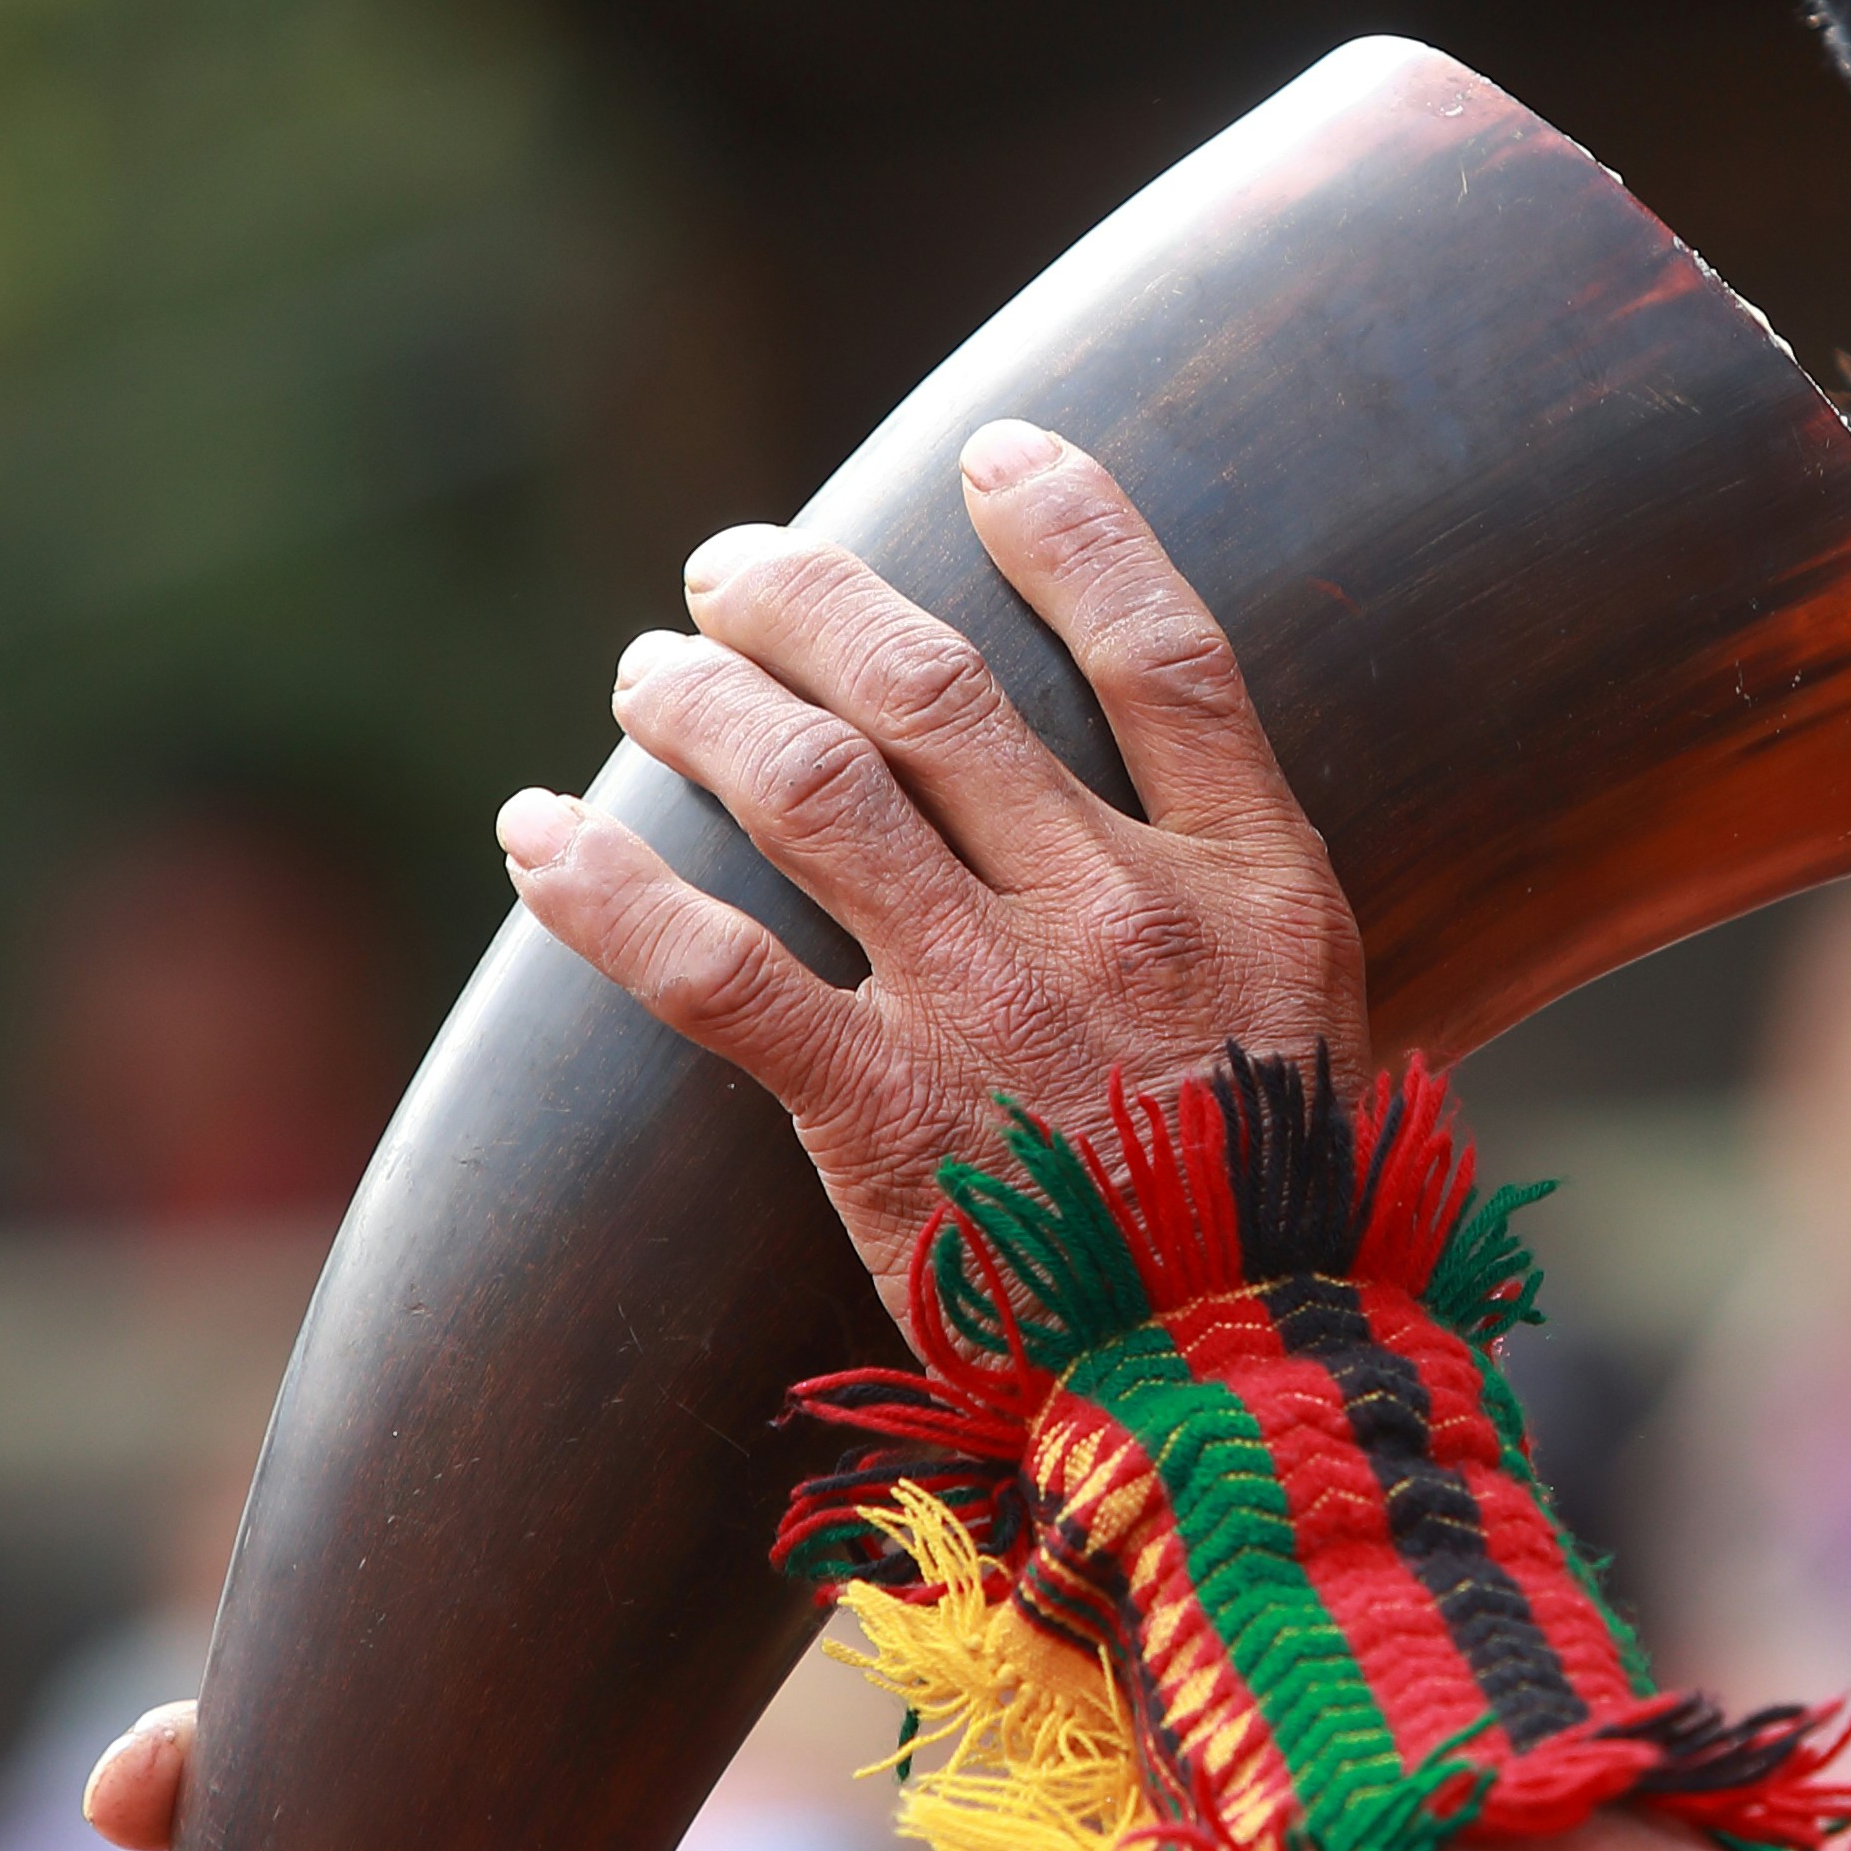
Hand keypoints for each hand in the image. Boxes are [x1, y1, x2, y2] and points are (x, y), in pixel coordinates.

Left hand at [499, 427, 1368, 1296]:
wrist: (1238, 1400)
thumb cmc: (1271, 1223)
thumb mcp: (1314, 1025)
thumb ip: (1228, 905)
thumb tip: (1139, 798)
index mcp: (1248, 888)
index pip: (1166, 652)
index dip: (1078, 534)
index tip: (995, 451)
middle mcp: (1119, 921)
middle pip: (939, 692)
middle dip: (812, 598)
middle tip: (732, 568)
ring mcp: (996, 1013)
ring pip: (813, 792)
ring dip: (703, 706)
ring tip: (647, 672)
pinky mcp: (883, 1119)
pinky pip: (714, 974)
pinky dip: (607, 889)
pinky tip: (536, 832)